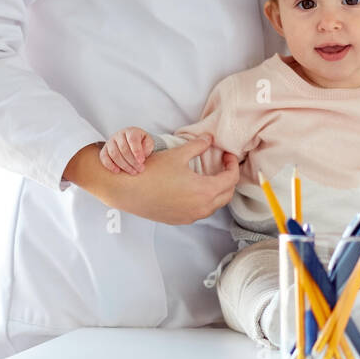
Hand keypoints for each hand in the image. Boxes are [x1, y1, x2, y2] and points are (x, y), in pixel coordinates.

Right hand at [67, 134, 240, 225]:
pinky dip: (205, 201)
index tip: (227, 155)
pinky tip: (195, 189)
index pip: (231, 179)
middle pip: (227, 194)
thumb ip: (198, 145)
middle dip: (228, 178)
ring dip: (218, 191)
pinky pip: (200, 212)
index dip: (232, 164)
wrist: (127, 190)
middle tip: (222, 164)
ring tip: (210, 175)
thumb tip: (209, 138)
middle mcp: (201, 208)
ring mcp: (190, 217)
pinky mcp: (179, 220)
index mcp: (205, 191)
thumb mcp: (178, 155)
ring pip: (215, 205)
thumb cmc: (152, 172)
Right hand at [100, 126, 153, 174]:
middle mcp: (119, 135)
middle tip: (140, 169)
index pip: (132, 139)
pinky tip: (117, 171)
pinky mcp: (104, 149)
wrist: (131, 142)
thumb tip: (142, 155)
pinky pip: (104, 157)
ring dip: (124, 165)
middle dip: (132, 161)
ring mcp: (110, 142)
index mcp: (131, 131)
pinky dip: (109, 165)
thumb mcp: (148, 142)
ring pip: (114, 154)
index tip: (142, 161)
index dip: (137, 151)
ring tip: (133, 172)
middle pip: (123, 149)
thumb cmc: (141, 143)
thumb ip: (147, 146)